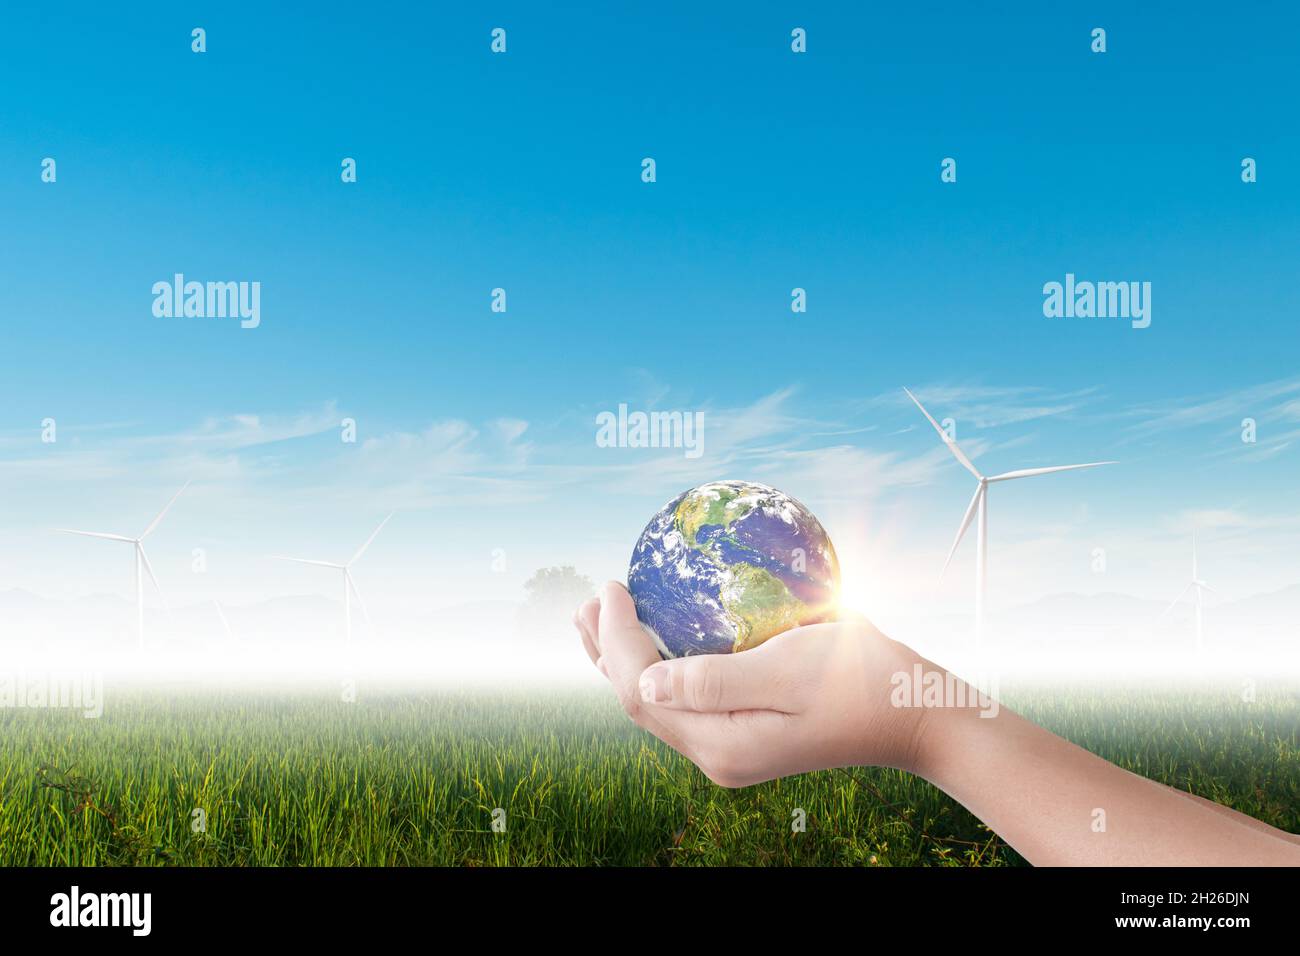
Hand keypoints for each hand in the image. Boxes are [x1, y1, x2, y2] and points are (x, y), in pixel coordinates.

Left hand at [575, 581, 930, 787]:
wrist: (916, 717)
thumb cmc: (862, 681)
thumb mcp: (791, 671)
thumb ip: (716, 679)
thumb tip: (644, 682)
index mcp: (721, 744)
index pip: (640, 692)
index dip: (615, 638)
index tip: (611, 586)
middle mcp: (717, 755)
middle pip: (638, 702)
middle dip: (606, 650)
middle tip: (587, 601)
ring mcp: (731, 748)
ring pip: (658, 702)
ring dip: (627, 658)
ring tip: (600, 618)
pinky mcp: (745, 734)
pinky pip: (685, 699)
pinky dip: (661, 665)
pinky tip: (657, 639)